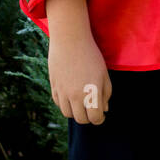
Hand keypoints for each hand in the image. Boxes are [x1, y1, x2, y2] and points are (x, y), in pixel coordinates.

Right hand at [45, 0, 110, 123]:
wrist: (70, 40)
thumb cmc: (91, 56)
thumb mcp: (104, 74)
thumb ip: (106, 94)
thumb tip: (103, 110)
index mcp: (91, 93)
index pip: (95, 119)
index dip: (100, 118)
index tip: (101, 113)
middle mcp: (76, 96)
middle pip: (81, 119)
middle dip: (88, 117)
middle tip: (92, 109)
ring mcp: (63, 92)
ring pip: (68, 114)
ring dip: (75, 112)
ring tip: (81, 102)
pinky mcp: (53, 87)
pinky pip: (59, 103)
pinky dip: (65, 104)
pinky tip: (71, 95)